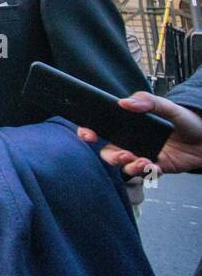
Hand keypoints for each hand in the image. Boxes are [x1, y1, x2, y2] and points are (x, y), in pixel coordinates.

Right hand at [77, 91, 201, 175]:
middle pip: (109, 152)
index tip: (89, 135)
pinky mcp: (157, 168)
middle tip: (122, 154)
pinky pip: (146, 174)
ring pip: (124, 166)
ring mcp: (143, 155)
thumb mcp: (167, 105)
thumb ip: (147, 101)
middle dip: (111, 156)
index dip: (89, 132)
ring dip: (128, 166)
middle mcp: (132, 141)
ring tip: (141, 161)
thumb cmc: (187, 119)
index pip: (102, 129)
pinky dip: (147, 172)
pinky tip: (153, 166)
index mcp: (129, 125)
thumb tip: (124, 103)